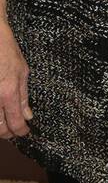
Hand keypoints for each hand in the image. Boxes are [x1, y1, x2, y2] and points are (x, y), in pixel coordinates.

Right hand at [0, 21, 32, 138]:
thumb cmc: (6, 49)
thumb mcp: (22, 70)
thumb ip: (23, 96)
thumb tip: (28, 116)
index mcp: (8, 91)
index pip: (15, 123)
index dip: (21, 131)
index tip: (24, 132)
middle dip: (7, 133)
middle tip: (13, 130)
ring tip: (4, 122)